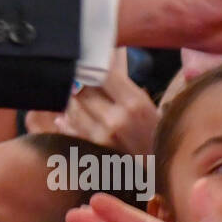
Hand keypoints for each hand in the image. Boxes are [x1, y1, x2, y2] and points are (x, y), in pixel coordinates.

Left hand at [32, 49, 158, 154]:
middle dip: (77, 81)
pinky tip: (69, 116)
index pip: (99, 72)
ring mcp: (99, 139)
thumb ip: (122, 74)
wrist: (155, 175)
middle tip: (77, 75)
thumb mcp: (144, 104)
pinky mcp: (87, 153)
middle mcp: (116, 121)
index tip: (85, 60)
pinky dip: (66, 119)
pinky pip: (67, 127)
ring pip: (70, 106)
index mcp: (134, 104)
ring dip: (71, 99)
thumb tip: (110, 45)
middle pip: (80, 87)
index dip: (89, 64)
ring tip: (77, 97)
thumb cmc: (151, 135)